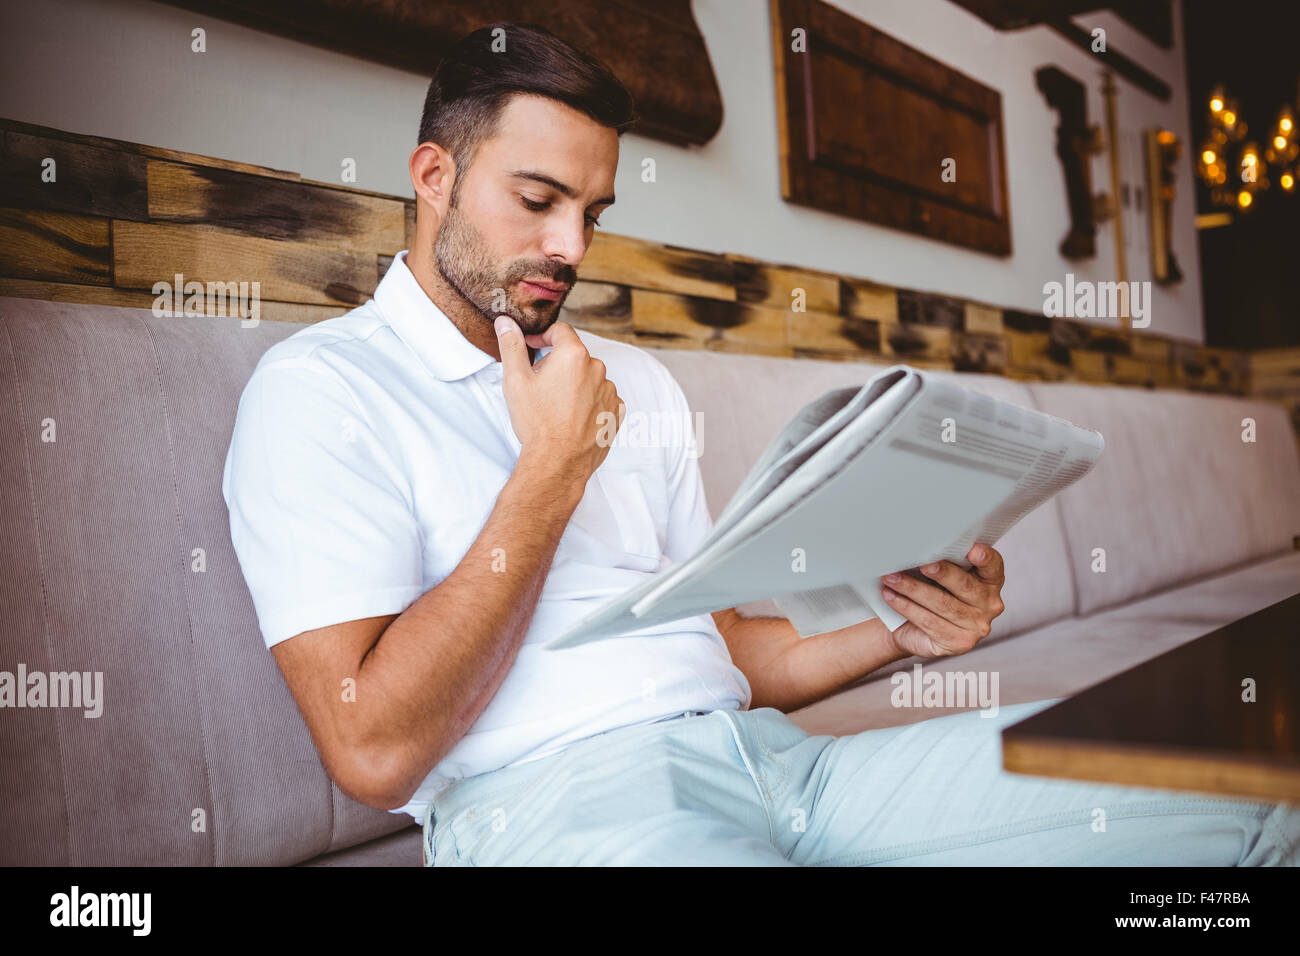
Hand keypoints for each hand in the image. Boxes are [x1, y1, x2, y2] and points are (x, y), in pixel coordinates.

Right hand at [495, 316, 624, 478]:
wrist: (558, 462)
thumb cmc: (537, 422)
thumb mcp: (516, 381)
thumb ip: (511, 346)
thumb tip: (505, 322)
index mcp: (574, 355)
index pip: (560, 331)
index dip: (544, 337)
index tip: (533, 347)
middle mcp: (597, 368)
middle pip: (575, 355)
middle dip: (558, 365)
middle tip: (541, 387)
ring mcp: (609, 390)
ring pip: (589, 377)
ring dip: (575, 384)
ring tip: (557, 406)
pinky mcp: (615, 410)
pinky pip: (602, 397)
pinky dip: (589, 402)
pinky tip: (573, 416)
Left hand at [881, 543, 1005, 658]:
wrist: (913, 628)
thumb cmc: (931, 591)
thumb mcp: (939, 575)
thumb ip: (942, 562)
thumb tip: (920, 548)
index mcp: (990, 581)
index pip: (992, 566)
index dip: (985, 558)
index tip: (973, 550)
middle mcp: (989, 604)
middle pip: (964, 585)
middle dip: (941, 573)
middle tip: (922, 564)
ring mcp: (976, 627)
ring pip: (942, 604)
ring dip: (913, 589)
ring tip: (891, 578)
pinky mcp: (958, 643)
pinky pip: (929, 621)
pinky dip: (906, 607)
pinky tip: (891, 596)